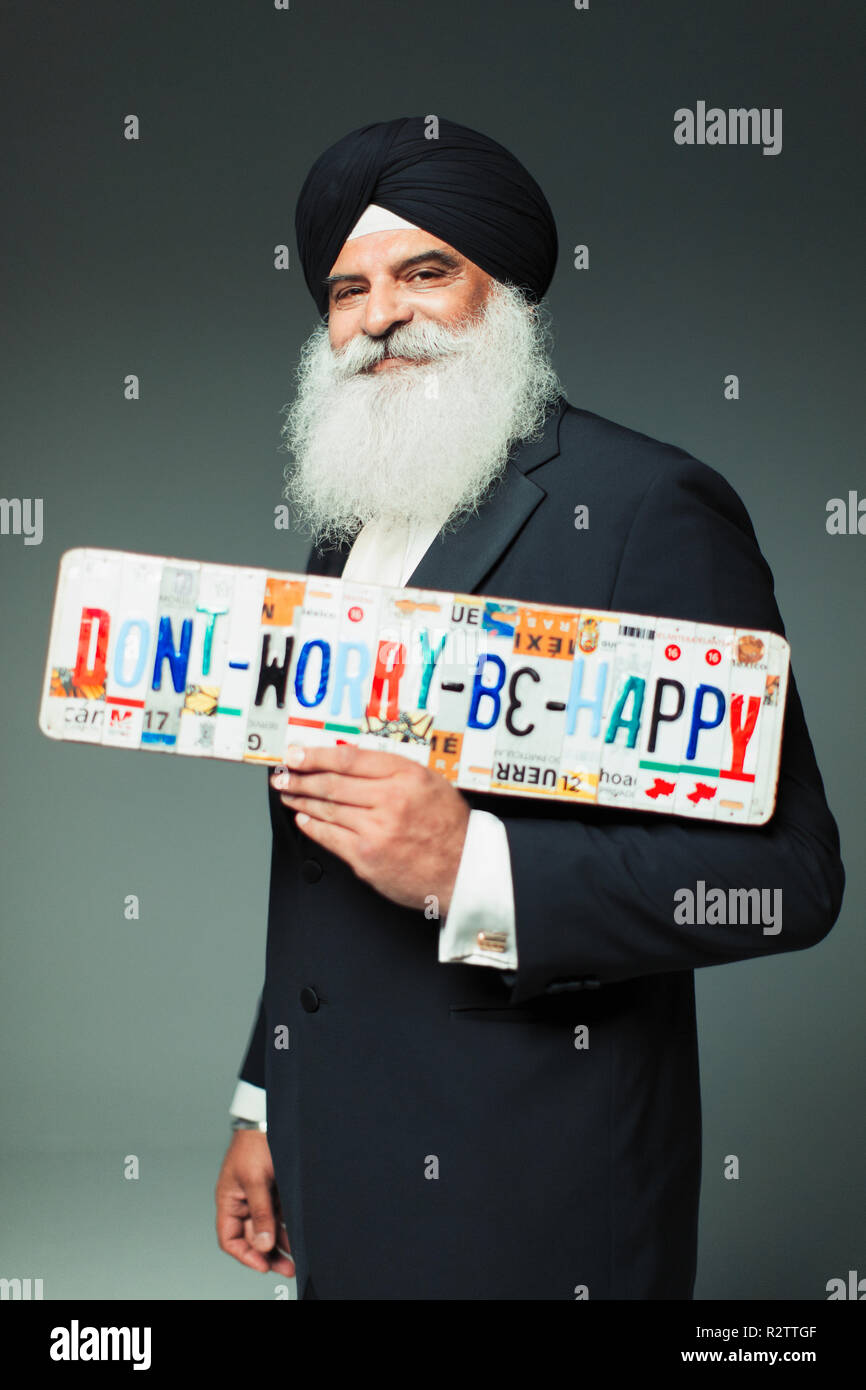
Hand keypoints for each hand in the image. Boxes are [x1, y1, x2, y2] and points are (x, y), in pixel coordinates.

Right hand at [215, 1129, 294, 1276]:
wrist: (271, 1118)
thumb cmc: (255, 1144)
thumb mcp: (256, 1181)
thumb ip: (260, 1213)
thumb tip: (263, 1244)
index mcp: (229, 1201)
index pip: (230, 1238)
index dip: (245, 1255)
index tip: (263, 1264)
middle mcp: (243, 1203)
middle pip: (252, 1238)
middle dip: (267, 1255)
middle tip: (287, 1267)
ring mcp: (260, 1197)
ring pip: (268, 1229)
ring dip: (280, 1244)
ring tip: (295, 1258)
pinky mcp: (275, 1190)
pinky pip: (279, 1216)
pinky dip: (287, 1227)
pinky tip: (298, 1237)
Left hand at [271, 743, 471, 914]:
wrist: (464, 868)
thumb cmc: (449, 826)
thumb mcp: (429, 783)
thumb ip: (391, 771)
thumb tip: (348, 762)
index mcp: (406, 776)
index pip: (348, 759)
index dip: (315, 755)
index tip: (297, 753)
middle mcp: (390, 801)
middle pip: (332, 783)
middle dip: (300, 777)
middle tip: (283, 774)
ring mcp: (376, 831)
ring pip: (327, 809)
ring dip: (301, 799)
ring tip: (288, 792)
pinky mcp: (367, 857)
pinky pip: (330, 837)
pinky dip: (313, 825)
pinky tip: (304, 817)